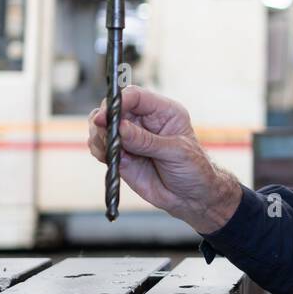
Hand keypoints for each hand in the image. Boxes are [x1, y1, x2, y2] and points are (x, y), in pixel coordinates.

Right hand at [86, 85, 241, 233]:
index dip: (118, 101)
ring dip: (99, 135)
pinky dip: (98, 150)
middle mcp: (144, 120)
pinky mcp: (121, 154)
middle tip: (105, 136)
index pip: (135, 96)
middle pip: (113, 108)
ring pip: (102, 125)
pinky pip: (101, 146)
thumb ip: (146, 140)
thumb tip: (120, 128)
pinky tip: (108, 159)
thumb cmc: (193, 170)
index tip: (106, 115)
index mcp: (163, 111)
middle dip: (104, 119)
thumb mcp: (176, 152)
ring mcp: (130, 137)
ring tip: (109, 151)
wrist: (191, 197)